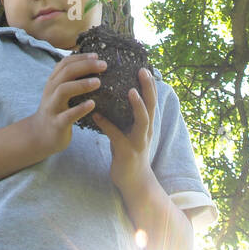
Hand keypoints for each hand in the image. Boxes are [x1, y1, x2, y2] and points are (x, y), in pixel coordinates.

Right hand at [29, 53, 106, 156]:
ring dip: (82, 84)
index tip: (97, 56)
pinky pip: (68, 115)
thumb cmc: (56, 110)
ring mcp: (52, 107)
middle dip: (86, 66)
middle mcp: (51, 91)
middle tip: (104, 65)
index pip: (65, 63)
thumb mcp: (59, 92)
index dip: (81, 57)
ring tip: (98, 83)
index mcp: (53, 82)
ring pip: (64, 90)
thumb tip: (92, 66)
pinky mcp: (57, 123)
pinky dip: (80, 109)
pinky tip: (92, 104)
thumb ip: (70, 80)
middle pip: (66, 72)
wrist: (39, 135)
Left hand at [92, 67, 156, 190]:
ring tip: (131, 91)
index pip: (151, 100)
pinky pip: (117, 136)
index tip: (144, 67)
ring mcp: (139, 142)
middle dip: (149, 88)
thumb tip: (116, 94)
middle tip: (143, 71)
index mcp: (147, 124)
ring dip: (138, 105)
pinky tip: (96, 115)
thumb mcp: (132, 132)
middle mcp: (146, 131)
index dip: (150, 84)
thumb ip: (128, 116)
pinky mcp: (127, 152)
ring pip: (143, 121)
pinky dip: (107, 125)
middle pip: (152, 106)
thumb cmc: (129, 152)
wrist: (134, 182)